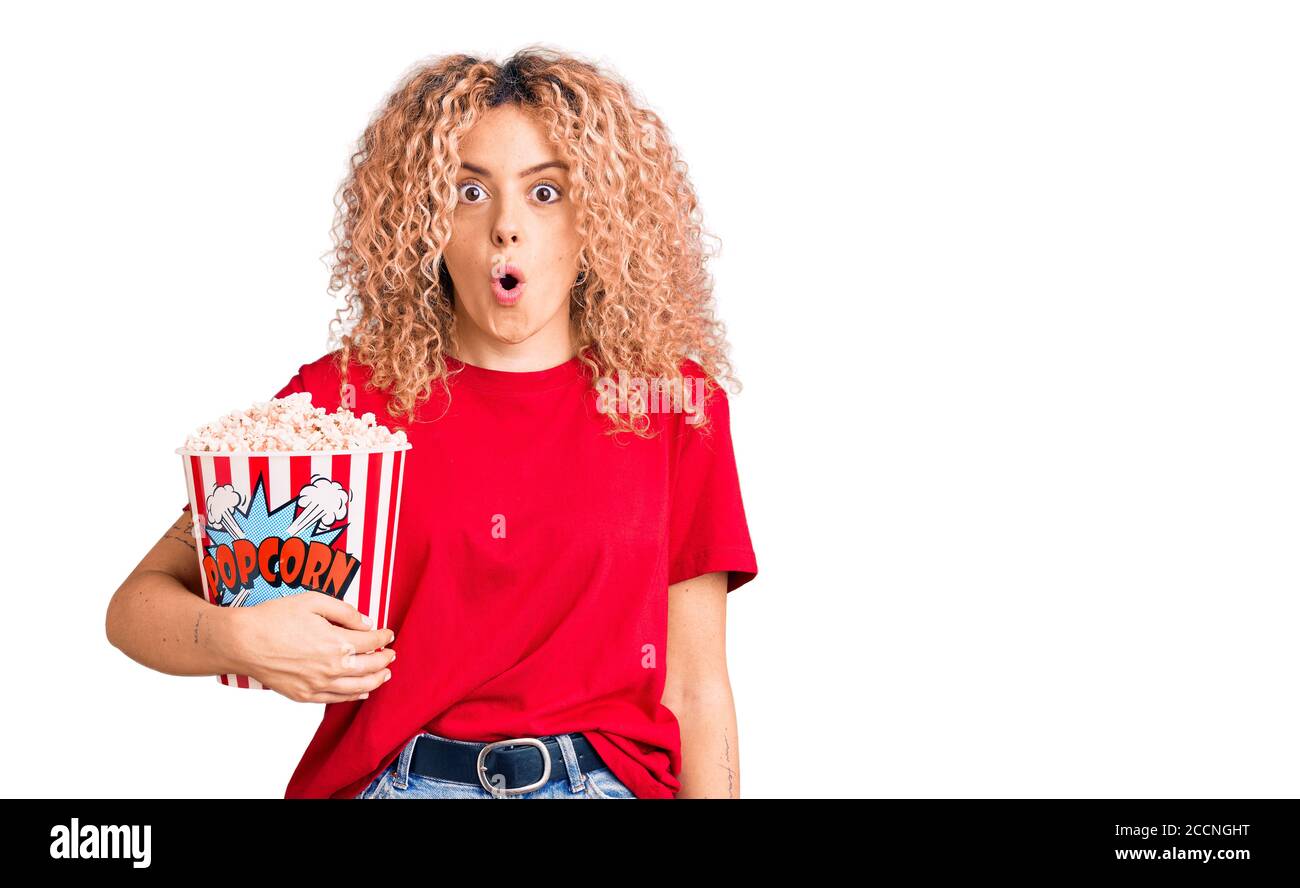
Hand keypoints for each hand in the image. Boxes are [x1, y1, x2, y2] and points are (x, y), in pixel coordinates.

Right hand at [227, 592, 396, 702]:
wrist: (242, 641)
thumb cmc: (274, 618)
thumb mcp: (314, 601)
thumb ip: (345, 612)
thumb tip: (367, 623)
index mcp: (336, 642)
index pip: (371, 642)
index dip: (384, 637)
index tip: (388, 633)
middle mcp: (331, 667)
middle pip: (370, 667)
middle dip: (385, 660)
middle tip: (391, 655)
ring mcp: (317, 684)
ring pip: (357, 688)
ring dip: (375, 681)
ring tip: (385, 675)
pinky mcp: (303, 695)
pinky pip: (335, 699)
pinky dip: (353, 697)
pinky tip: (361, 692)